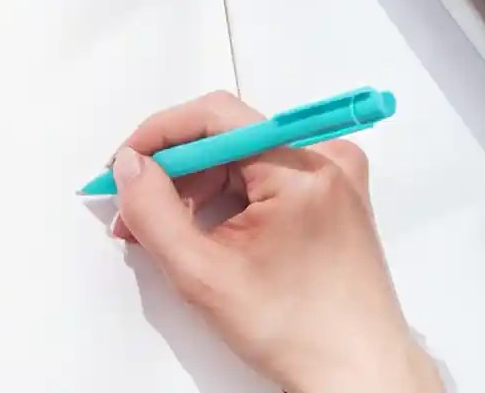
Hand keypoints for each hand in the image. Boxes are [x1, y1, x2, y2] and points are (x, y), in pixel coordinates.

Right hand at [109, 91, 442, 392]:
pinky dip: (228, 198)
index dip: (159, 136)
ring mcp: (334, 177)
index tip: (125, 164)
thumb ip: (153, 211)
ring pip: (242, 158)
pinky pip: (265, 176)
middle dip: (173, 171)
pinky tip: (203, 231)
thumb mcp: (203, 273)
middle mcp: (326, 159)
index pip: (215, 117)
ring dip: (197, 187)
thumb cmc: (301, 332)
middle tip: (134, 207)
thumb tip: (130, 166)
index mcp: (303, 169)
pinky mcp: (331, 196)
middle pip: (227, 137)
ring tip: (166, 231)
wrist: (358, 373)